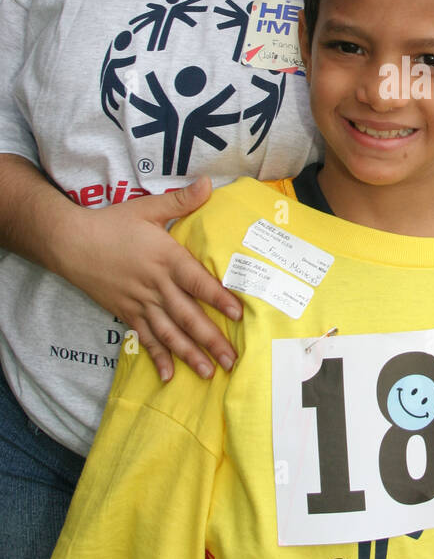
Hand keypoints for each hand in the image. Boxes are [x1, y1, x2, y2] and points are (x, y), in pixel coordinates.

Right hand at [64, 177, 241, 380]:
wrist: (70, 242)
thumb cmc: (112, 223)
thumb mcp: (147, 208)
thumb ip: (180, 201)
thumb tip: (208, 183)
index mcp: (166, 258)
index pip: (198, 282)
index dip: (219, 299)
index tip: (238, 315)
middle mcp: (155, 285)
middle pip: (187, 316)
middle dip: (211, 339)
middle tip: (232, 360)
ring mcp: (140, 302)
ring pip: (169, 333)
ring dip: (189, 354)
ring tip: (208, 373)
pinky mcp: (125, 313)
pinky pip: (145, 338)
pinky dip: (157, 357)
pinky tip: (168, 375)